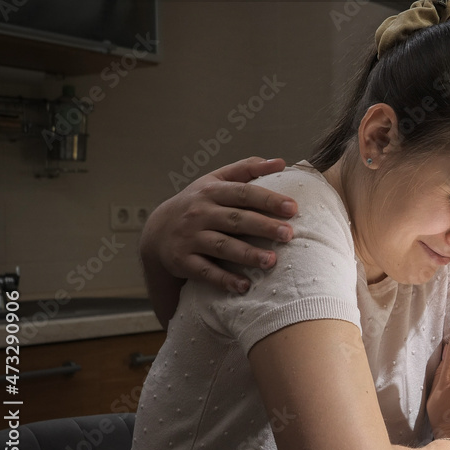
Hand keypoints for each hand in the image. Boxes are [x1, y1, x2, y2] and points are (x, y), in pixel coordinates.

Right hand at [141, 157, 297, 293]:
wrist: (157, 230)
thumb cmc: (199, 203)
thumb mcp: (216, 180)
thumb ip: (247, 169)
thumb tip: (281, 163)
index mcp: (212, 191)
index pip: (243, 193)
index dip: (268, 199)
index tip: (292, 207)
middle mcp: (200, 213)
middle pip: (235, 219)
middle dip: (263, 226)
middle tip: (288, 234)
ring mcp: (190, 237)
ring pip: (222, 246)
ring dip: (247, 255)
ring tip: (271, 261)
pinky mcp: (183, 261)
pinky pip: (206, 272)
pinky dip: (224, 280)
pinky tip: (245, 286)